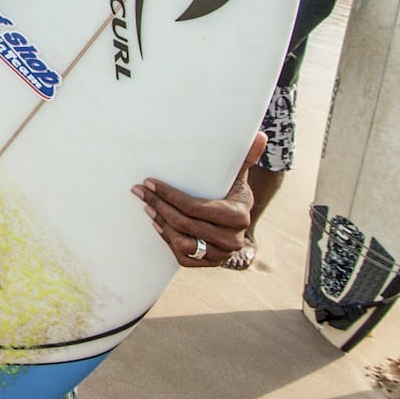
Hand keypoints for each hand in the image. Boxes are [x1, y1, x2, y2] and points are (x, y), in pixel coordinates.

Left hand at [135, 132, 264, 267]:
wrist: (236, 223)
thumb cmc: (231, 192)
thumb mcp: (237, 175)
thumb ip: (245, 157)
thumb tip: (259, 135)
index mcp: (239, 215)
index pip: (195, 207)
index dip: (169, 194)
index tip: (149, 182)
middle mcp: (233, 239)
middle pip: (184, 224)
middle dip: (158, 205)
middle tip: (140, 191)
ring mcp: (221, 255)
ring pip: (182, 243)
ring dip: (161, 223)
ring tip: (148, 207)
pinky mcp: (209, 264)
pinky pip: (183, 256)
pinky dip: (168, 240)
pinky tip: (158, 225)